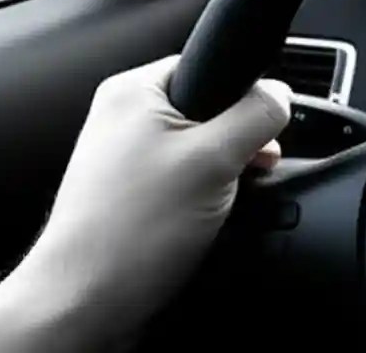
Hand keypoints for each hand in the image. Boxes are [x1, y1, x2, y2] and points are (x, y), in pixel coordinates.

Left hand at [10, 57, 290, 348]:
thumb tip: (281, 94)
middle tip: (244, 169)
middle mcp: (123, 118)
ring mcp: (124, 158)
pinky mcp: (130, 194)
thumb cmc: (130, 233)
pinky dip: (204, 195)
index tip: (260, 129)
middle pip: (211, 108)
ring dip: (225, 172)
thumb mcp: (213, 160)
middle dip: (240, 141)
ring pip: (201, 148)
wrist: (85, 303)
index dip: (247, 96)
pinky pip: (185, 178)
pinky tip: (202, 219)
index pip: (213, 64)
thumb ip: (256, 116)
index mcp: (133, 90)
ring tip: (218, 201)